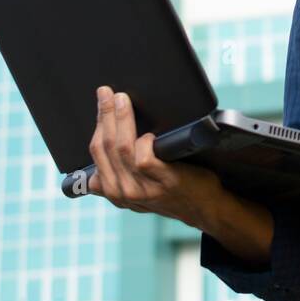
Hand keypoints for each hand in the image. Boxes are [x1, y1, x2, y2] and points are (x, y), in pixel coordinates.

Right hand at [86, 85, 225, 225]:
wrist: (203, 207)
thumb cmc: (171, 189)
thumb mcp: (138, 188)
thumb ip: (117, 176)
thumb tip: (98, 154)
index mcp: (113, 191)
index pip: (97, 152)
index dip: (98, 123)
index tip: (102, 101)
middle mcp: (123, 192)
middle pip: (105, 147)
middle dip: (105, 115)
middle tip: (107, 93)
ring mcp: (143, 189)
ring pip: (123, 148)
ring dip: (121, 119)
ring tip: (123, 100)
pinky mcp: (164, 181)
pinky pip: (144, 157)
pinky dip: (144, 141)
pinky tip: (148, 133)